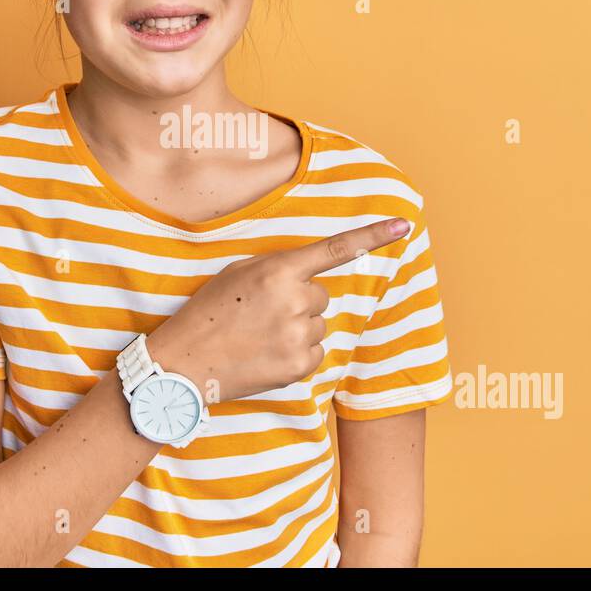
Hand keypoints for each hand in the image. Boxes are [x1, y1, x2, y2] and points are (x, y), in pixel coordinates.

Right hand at [147, 217, 410, 402]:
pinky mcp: (298, 366)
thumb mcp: (238, 274)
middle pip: (323, 295)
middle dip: (301, 301)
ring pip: (320, 325)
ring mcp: (298, 335)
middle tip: (264, 313)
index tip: (404, 224)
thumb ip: (279, 270)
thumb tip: (312, 278)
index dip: (373, 235)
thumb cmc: (208, 312)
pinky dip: (297, 353)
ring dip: (299, 328)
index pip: (335, 249)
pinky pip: (316, 352)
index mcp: (278, 270)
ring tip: (261, 336)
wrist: (185, 363)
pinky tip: (267, 353)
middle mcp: (294, 300)